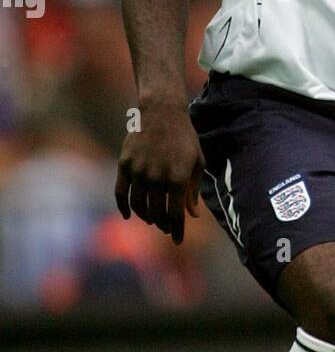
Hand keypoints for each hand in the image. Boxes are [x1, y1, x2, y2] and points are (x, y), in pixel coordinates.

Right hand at [115, 103, 204, 244]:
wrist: (162, 111)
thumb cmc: (184, 138)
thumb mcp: (196, 163)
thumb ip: (192, 190)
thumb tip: (192, 215)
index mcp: (177, 178)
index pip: (176, 214)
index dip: (177, 230)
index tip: (177, 240)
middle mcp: (156, 178)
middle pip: (156, 213)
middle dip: (162, 224)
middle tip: (166, 227)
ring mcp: (138, 171)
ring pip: (138, 206)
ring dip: (145, 217)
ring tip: (152, 219)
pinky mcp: (124, 165)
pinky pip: (120, 193)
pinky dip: (123, 207)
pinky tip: (128, 215)